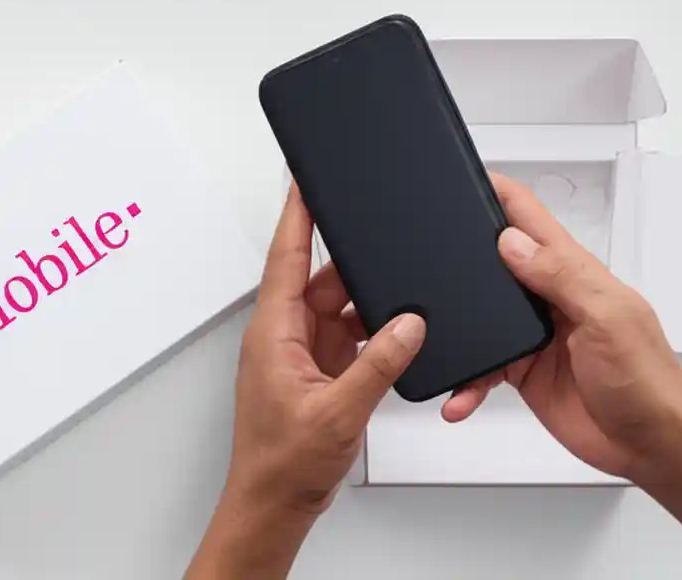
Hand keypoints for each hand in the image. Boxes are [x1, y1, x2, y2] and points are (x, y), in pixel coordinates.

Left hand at [188, 186, 425, 578]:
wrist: (274, 505)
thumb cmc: (280, 464)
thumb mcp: (337, 412)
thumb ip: (377, 365)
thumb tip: (407, 325)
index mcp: (273, 332)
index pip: (284, 255)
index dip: (297, 213)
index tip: (305, 175)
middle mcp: (285, 335)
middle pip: (321, 277)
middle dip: (353, 261)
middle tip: (384, 240)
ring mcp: (303, 352)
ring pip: (339, 306)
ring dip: (368, 304)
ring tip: (399, 297)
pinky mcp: (320, 370)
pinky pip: (349, 334)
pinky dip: (374, 332)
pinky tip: (395, 335)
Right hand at [442, 174, 681, 478]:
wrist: (650, 445)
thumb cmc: (646, 380)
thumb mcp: (607, 318)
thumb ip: (561, 276)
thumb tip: (511, 242)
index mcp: (574, 272)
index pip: (530, 217)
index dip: (499, 192)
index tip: (463, 178)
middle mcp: (551, 296)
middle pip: (496, 261)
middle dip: (461, 257)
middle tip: (423, 257)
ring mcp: (536, 334)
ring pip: (481, 316)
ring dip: (457, 328)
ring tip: (433, 339)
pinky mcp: (524, 371)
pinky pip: (483, 368)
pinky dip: (467, 382)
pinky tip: (459, 396)